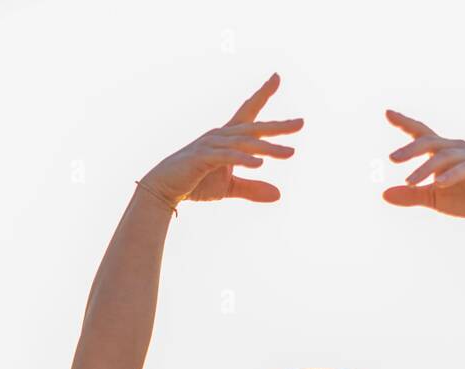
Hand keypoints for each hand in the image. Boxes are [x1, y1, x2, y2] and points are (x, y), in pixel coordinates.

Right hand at [140, 73, 303, 205]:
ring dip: (267, 148)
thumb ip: (252, 188)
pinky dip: (243, 159)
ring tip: (289, 153)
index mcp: (226, 137)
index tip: (276, 77)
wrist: (163, 188)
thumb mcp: (228, 187)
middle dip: (278, 126)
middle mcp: (220, 135)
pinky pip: (226, 157)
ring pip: (244, 143)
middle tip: (301, 123)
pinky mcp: (202, 158)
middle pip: (254, 128)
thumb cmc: (195, 183)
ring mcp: (210, 145)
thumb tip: (279, 194)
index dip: (262, 94)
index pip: (248, 112)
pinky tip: (259, 164)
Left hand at [382, 109, 464, 222]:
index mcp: (442, 152)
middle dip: (410, 149)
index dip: (406, 122)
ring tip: (409, 181)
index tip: (388, 113)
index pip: (422, 134)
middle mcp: (455, 149)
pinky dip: (451, 174)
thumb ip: (410, 194)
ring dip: (425, 169)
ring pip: (444, 156)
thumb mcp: (433, 198)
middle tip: (392, 158)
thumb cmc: (464, 197)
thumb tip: (383, 194)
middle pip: (429, 142)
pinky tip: (438, 183)